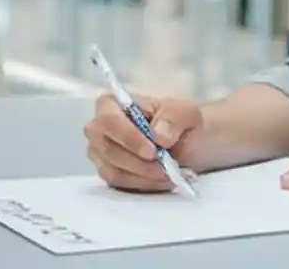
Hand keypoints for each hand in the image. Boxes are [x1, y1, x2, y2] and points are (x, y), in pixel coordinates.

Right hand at [83, 93, 202, 192]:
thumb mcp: (186, 112)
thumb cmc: (182, 123)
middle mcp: (99, 129)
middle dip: (139, 163)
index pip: (109, 121)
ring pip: (114, 170)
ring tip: (170, 173)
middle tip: (166, 167)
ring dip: (145, 176)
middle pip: (108, 149)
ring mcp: (101, 153)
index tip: (153, 151)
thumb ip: (173, 119)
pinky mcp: (109, 173)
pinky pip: (120, 184)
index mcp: (112, 104)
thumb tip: (158, 135)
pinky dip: (144, 184)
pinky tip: (163, 179)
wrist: (190, 144)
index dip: (129, 138)